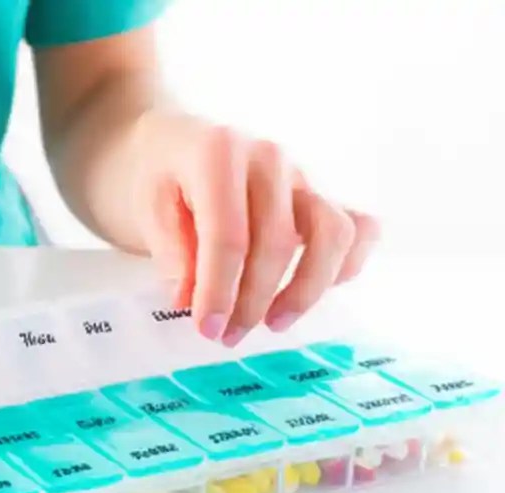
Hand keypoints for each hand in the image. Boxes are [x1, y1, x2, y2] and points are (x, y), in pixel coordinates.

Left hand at [130, 112, 379, 344]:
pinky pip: (357, 227)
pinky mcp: (318, 194)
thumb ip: (172, 253)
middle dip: (253, 300)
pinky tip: (316, 291)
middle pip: (277, 241)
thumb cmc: (158, 176)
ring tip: (274, 323)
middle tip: (227, 337)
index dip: (219, 289)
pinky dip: (347, 263)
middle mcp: (269, 158)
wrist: (174, 144)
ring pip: (332, 234)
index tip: (207, 329)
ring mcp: (301, 174)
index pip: (228, 234)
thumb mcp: (146, 208)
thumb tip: (191, 301)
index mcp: (219, 153)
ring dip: (307, 289)